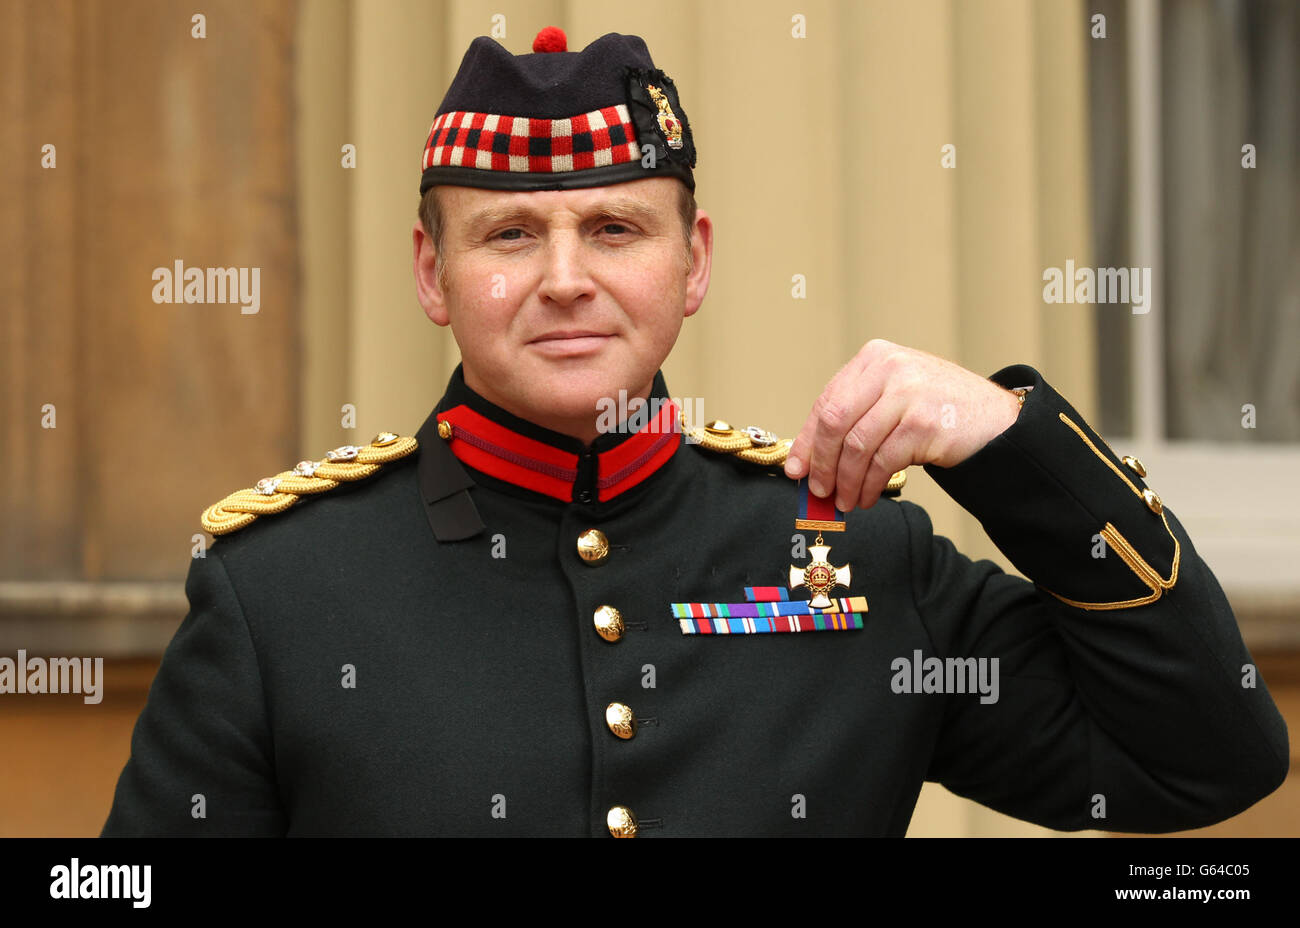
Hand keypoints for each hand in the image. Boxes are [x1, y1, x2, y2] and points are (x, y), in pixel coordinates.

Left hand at [784, 339, 1021, 510]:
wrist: (995, 420)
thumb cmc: (938, 411)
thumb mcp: (894, 397)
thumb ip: (857, 415)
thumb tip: (811, 459)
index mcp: (875, 357)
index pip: (827, 401)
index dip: (808, 440)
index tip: (797, 469)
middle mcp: (890, 368)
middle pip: (835, 421)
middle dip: (822, 463)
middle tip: (819, 490)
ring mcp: (909, 393)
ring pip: (856, 446)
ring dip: (846, 481)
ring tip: (845, 500)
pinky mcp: (923, 423)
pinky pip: (882, 462)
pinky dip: (868, 485)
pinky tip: (866, 497)